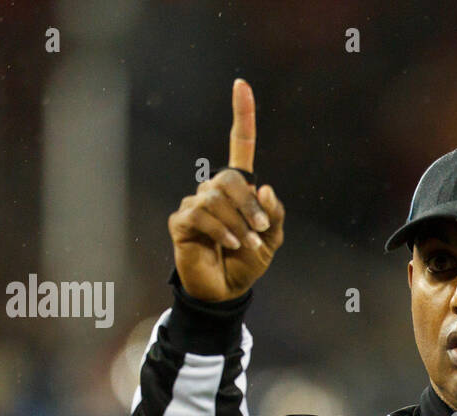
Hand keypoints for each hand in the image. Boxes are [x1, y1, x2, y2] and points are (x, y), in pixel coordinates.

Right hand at [168, 79, 285, 301]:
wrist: (226, 290)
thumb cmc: (248, 261)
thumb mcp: (273, 239)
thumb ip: (275, 215)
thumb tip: (264, 188)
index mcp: (239, 188)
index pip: (240, 144)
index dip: (242, 115)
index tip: (241, 84)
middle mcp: (215, 190)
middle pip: (230, 178)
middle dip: (249, 205)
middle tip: (261, 230)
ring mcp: (195, 204)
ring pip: (215, 198)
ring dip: (236, 222)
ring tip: (244, 243)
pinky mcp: (181, 221)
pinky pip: (200, 215)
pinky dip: (219, 229)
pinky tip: (228, 243)